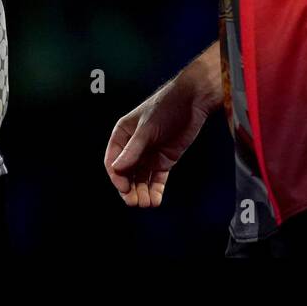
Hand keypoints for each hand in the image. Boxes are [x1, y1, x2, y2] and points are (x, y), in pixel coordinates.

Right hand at [104, 70, 213, 207]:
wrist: (193, 101)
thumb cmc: (166, 107)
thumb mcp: (147, 129)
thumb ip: (133, 150)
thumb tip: (117, 169)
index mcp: (123, 134)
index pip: (113, 160)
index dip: (116, 176)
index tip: (124, 188)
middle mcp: (134, 146)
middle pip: (126, 173)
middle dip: (129, 189)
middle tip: (135, 202)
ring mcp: (149, 154)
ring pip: (140, 179)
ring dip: (142, 192)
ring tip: (147, 203)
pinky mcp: (164, 160)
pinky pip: (156, 179)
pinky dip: (155, 190)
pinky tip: (156, 200)